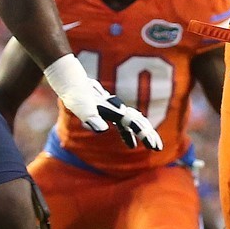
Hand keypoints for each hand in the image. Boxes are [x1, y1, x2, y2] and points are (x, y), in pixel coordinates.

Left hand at [42, 54, 161, 149]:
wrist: (71, 80)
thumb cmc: (75, 94)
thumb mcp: (81, 107)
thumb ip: (91, 118)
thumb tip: (102, 130)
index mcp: (113, 109)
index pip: (133, 123)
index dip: (144, 134)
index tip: (153, 146)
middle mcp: (117, 108)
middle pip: (138, 121)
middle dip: (149, 134)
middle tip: (158, 148)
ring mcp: (114, 109)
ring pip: (134, 122)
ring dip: (143, 133)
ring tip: (153, 146)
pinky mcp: (109, 112)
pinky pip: (124, 124)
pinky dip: (129, 134)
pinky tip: (131, 145)